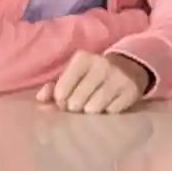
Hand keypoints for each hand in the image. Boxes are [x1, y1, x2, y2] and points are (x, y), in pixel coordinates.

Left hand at [36, 51, 152, 114]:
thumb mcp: (73, 75)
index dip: (61, 101)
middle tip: (80, 105)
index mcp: (83, 58)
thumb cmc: (92, 75)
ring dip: (92, 112)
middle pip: (76, 102)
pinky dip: (108, 112)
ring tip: (94, 105)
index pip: (61, 90)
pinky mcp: (131, 90)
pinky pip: (111, 112)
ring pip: (93, 109)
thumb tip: (40, 99)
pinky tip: (110, 103)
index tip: (65, 100)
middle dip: (76, 108)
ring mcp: (118, 77)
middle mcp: (101, 64)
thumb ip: (54, 87)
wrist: (130, 67)